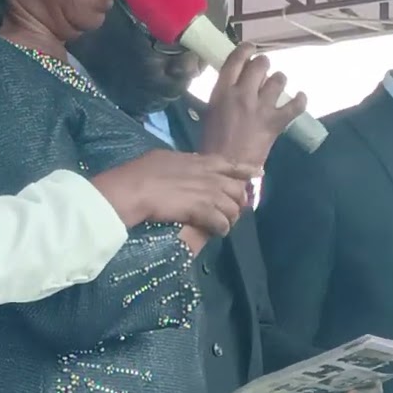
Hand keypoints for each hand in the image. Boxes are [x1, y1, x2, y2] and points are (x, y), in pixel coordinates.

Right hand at [92, 149, 254, 234]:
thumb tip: (183, 165)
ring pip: (233, 207)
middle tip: (234, 211)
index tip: (258, 173)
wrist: (134, 189)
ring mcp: (208, 193)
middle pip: (237, 189)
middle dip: (238, 201)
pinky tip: (218, 233)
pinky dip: (221, 228)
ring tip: (224, 226)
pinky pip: (222, 222)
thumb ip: (180, 163)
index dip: (244, 170)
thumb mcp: (163, 158)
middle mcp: (209, 176)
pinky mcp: (203, 210)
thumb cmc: (141, 172)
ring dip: (230, 218)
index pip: (229, 164)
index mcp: (199, 161)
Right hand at [201, 43, 306, 167]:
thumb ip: (223, 93)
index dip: (246, 49)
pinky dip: (300, 100)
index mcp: (222, 91)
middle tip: (263, 71)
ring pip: (278, 79)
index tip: (251, 49)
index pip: (236, 59)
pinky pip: (295, 105)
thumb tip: (238, 81)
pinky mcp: (275, 122)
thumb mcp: (211, 111)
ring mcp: (261, 107)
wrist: (227, 166)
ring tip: (276, 86)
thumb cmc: (213, 141)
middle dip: (264, 64)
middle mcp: (243, 94)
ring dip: (278, 80)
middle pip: (260, 64)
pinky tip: (299, 97)